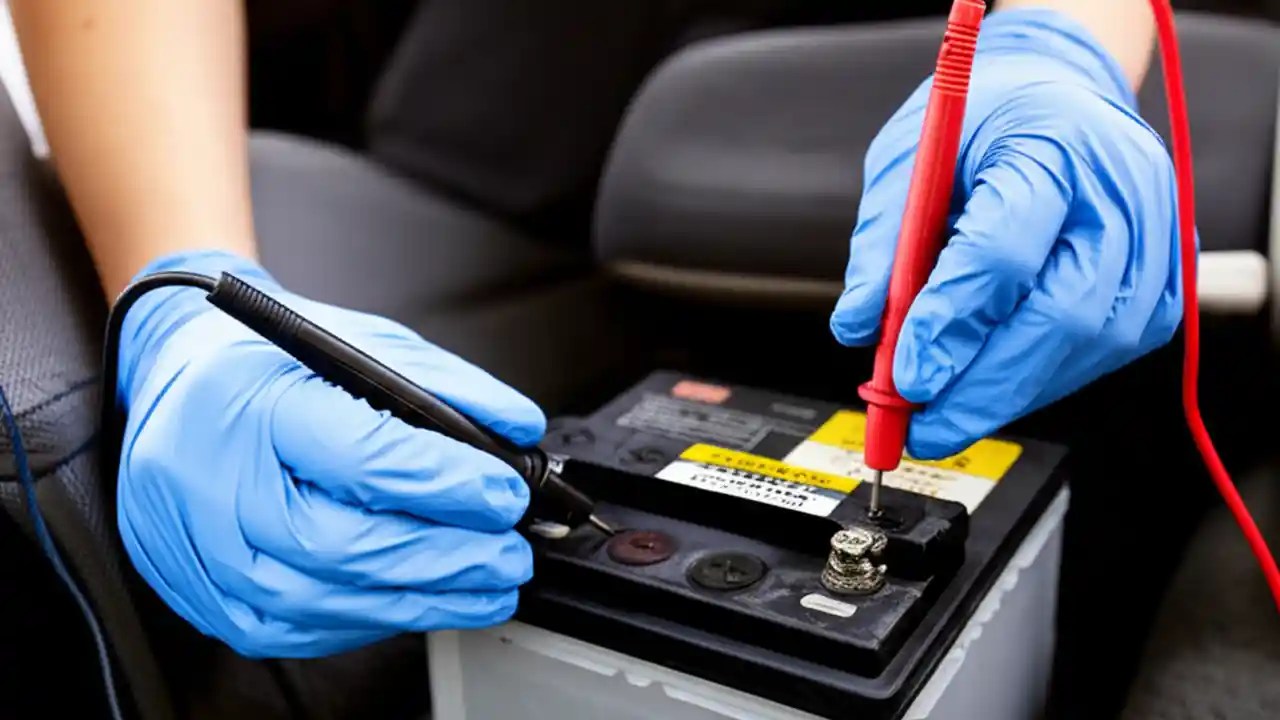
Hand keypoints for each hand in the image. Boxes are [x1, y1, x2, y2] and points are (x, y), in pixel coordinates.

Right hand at [114, 250, 543, 657]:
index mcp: (251, 403)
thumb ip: (444, 386)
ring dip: (422, 600)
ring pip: (326, 600)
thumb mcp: (356, 343)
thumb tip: (518, 431)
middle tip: (507, 555)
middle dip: (444, 559)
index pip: (362, 458)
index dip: (446, 484)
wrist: (174, 383)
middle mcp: (215, 482)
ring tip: (486, 586)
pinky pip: (303, 628)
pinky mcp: (210, 597)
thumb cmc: (265, 365)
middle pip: (343, 545)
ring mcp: (205, 550)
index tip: (504, 494)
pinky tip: (418, 599)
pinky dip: (374, 617)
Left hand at [830, 9, 1184, 458]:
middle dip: (983, 385)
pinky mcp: (1163, 281)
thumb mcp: (911, 161)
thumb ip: (882, 248)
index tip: (903, 375)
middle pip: (1059, 314)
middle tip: (922, 424)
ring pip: (1087, 344)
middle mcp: (1119, 192)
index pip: (1000, 253)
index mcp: (1051, 144)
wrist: (1059, 97)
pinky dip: (1039, 377)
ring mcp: (1155, 239)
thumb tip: (860, 329)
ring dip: (1008, 390)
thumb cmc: (985, 122)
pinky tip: (995, 380)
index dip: (947, 324)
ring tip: (947, 409)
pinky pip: (1102, 351)